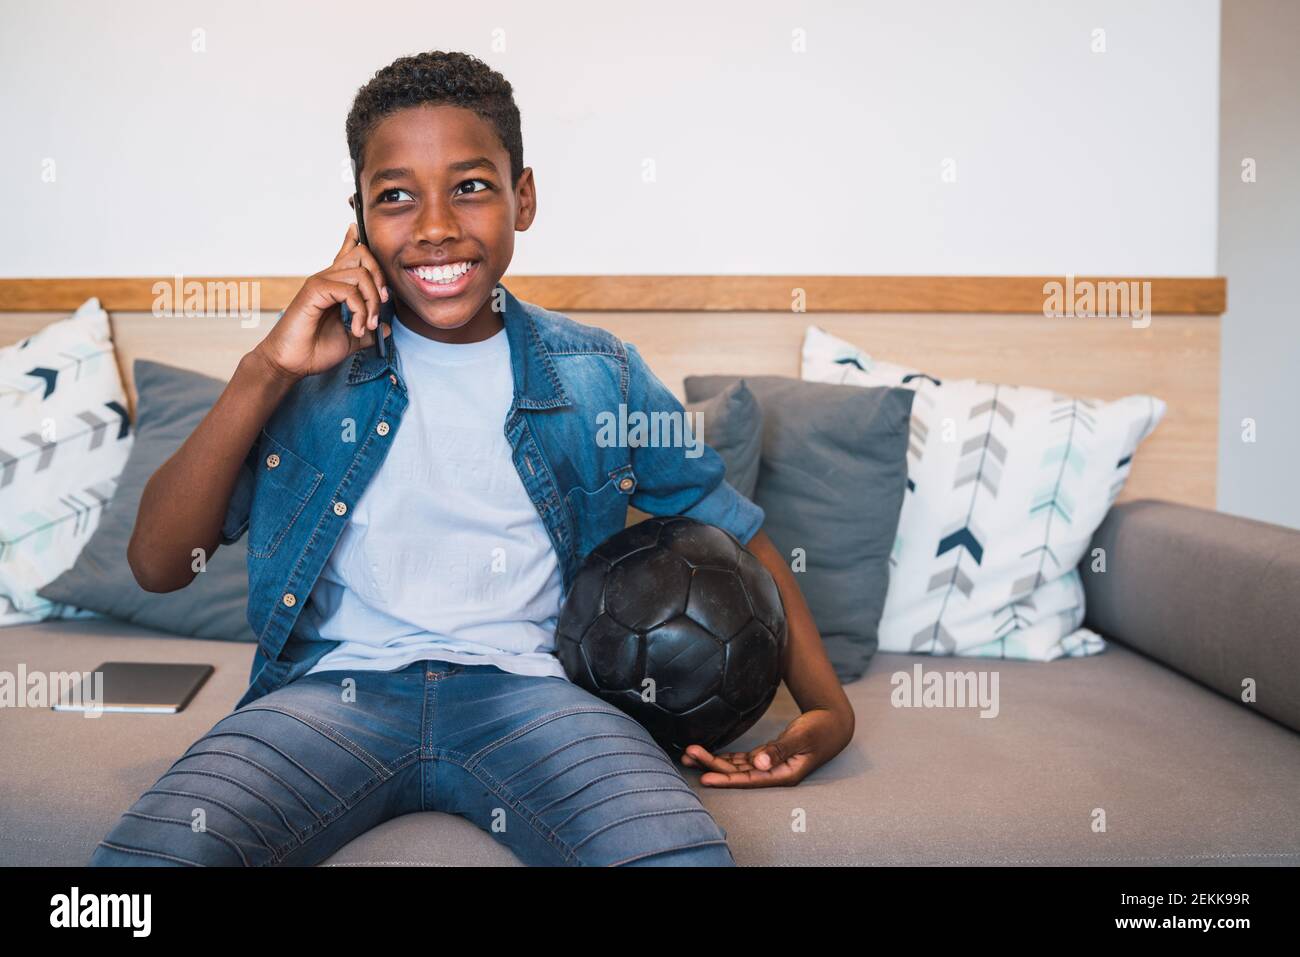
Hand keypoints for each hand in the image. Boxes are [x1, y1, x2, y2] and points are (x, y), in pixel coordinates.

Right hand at [252, 223, 391, 381]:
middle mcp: (327, 279)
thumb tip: (386, 328)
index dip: (356, 241)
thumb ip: (367, 331)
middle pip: (362, 255)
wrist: (290, 364)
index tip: (358, 229)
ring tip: (367, 326)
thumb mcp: (349, 340)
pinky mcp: (314, 291)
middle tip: (382, 305)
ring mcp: (320, 282)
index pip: (347, 254)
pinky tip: (356, 328)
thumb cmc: (314, 351)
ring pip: (360, 274)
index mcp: (334, 286)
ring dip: (372, 302)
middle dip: (380, 279)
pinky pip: (348, 291)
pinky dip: (360, 311)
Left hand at [680, 707, 851, 787]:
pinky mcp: (767, 756)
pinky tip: (708, 754)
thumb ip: (781, 750)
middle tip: (687, 755)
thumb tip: (760, 762)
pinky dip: (726, 757)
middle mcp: (773, 773)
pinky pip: (742, 760)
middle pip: (738, 773)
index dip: (727, 778)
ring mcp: (769, 765)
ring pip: (737, 766)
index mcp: (784, 774)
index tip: (704, 776)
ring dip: (714, 760)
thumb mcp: (802, 737)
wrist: (833, 724)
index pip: (750, 779)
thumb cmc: (820, 730)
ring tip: (689, 753)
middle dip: (712, 765)